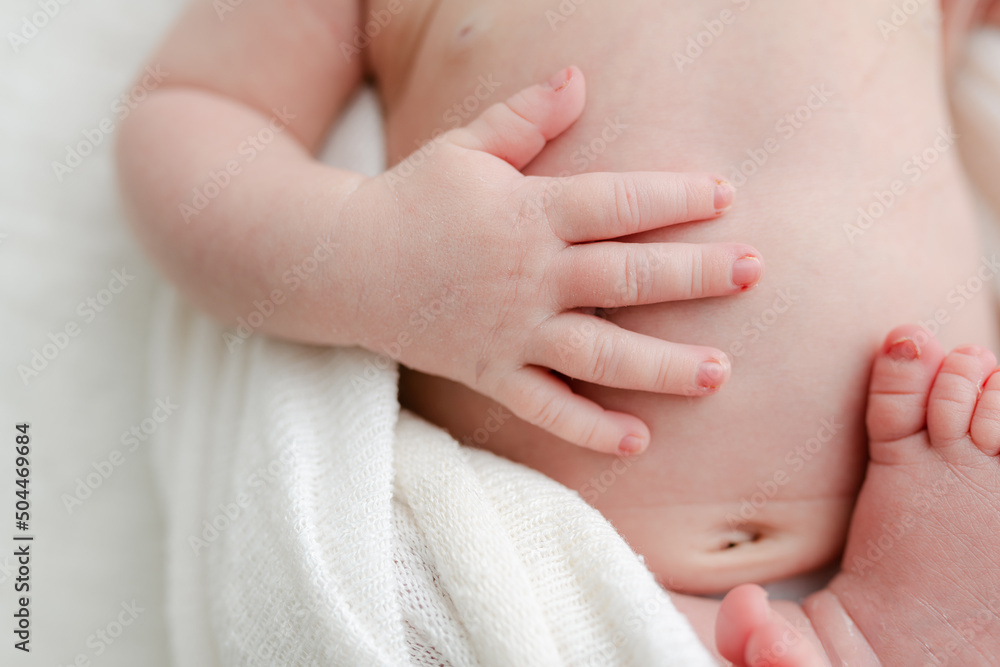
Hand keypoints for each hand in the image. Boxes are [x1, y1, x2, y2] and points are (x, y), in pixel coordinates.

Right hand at [341, 66, 761, 454]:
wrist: (343, 263)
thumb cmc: (411, 198)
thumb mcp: (465, 147)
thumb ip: (524, 117)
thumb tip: (580, 77)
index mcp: (528, 213)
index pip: (616, 204)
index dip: (674, 198)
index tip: (726, 195)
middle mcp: (529, 276)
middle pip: (626, 279)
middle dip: (695, 274)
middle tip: (753, 272)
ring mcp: (511, 331)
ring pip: (600, 355)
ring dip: (662, 366)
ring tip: (720, 372)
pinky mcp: (489, 372)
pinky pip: (544, 408)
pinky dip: (589, 429)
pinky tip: (638, 442)